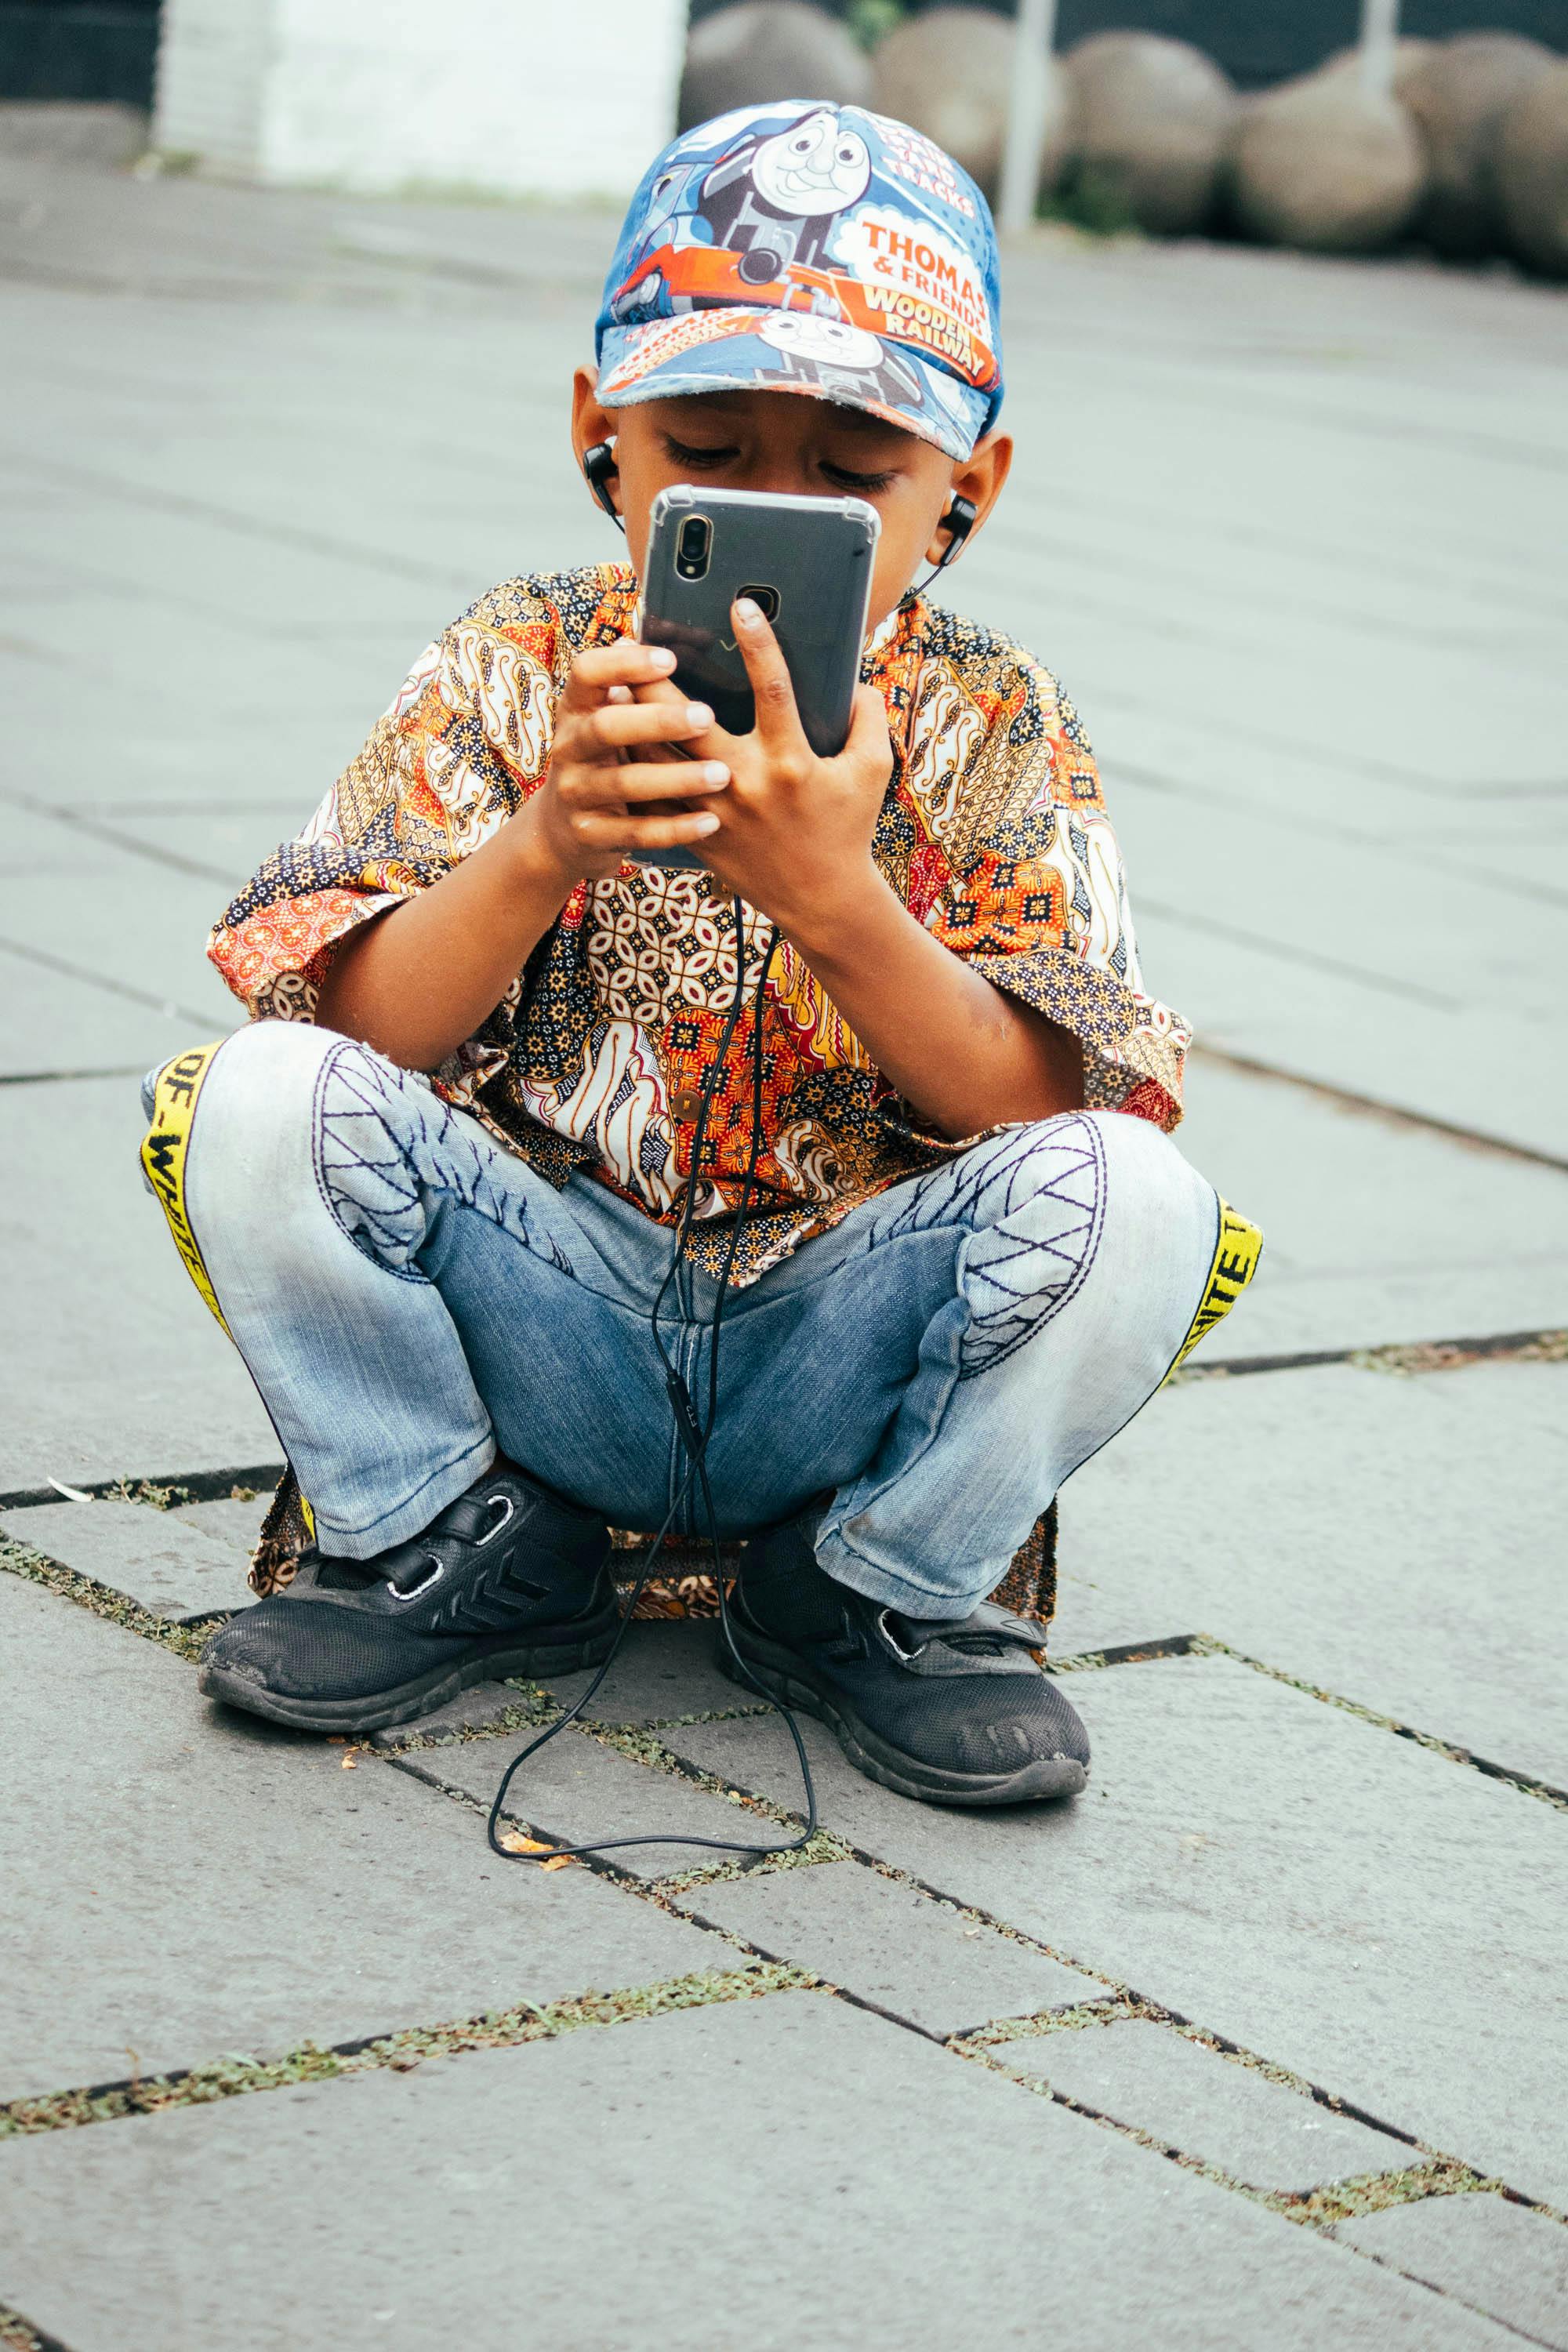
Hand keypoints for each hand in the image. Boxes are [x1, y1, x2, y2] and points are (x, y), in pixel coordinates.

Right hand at [517, 640, 730, 885]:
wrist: (563, 833)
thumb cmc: (600, 763)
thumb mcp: (603, 723)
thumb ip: (627, 692)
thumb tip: (654, 637)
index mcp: (575, 711)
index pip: (586, 673)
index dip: (624, 664)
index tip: (669, 659)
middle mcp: (569, 749)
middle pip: (606, 727)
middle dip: (657, 721)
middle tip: (706, 716)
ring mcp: (577, 794)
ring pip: (625, 783)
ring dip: (676, 778)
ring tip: (722, 774)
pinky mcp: (591, 834)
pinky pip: (636, 833)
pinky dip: (675, 828)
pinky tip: (710, 822)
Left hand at [640, 597, 893, 944]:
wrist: (822, 899)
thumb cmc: (847, 828)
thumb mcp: (872, 771)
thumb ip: (868, 719)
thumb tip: (855, 679)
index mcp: (791, 761)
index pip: (774, 689)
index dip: (759, 644)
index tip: (742, 605)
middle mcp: (746, 783)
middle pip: (688, 719)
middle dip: (658, 677)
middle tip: (636, 639)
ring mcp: (715, 811)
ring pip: (657, 757)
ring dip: (633, 719)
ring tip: (612, 682)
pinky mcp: (697, 832)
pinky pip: (653, 795)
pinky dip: (632, 766)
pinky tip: (615, 739)